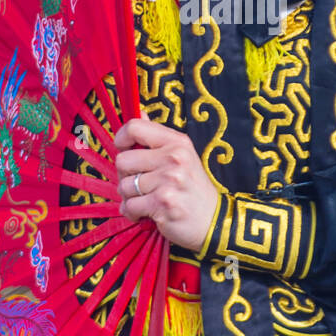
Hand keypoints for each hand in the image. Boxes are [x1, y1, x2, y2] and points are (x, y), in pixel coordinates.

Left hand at [115, 117, 218, 253]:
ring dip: (130, 198)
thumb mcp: (182, 157)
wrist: (214, 221)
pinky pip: (129, 206)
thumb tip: (140, 113)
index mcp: (177, 142)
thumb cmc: (192, 189)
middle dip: (125, 176)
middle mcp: (174, 158)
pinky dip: (133, 213)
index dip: (121, 139)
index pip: (135, 127)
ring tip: (147, 201)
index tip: (124, 150)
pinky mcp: (163, 203)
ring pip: (124, 186)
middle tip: (141, 185)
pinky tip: (147, 214)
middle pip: (123, 160)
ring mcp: (169, 181)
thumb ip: (157, 137)